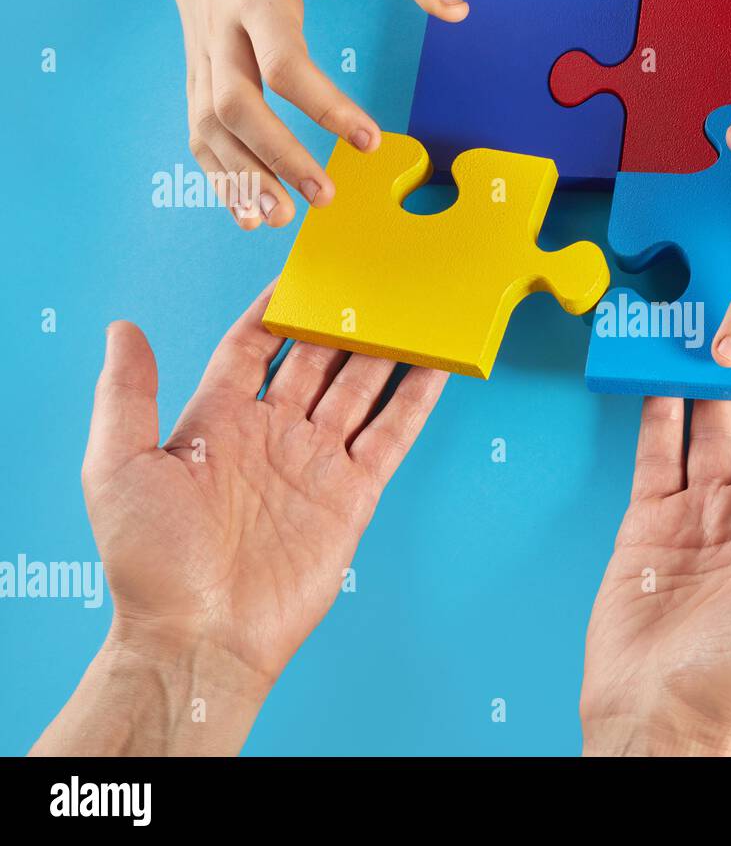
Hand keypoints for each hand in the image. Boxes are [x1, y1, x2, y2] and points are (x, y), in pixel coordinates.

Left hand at [32, 283, 445, 754]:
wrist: (202, 636)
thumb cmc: (151, 561)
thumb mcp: (118, 467)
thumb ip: (127, 394)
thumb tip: (123, 328)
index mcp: (217, 420)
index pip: (251, 346)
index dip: (274, 308)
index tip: (300, 271)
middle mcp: (272, 433)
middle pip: (315, 358)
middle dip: (340, 319)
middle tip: (371, 277)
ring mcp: (316, 461)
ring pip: (359, 387)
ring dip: (384, 349)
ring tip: (411, 306)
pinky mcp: (354, 493)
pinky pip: (390, 434)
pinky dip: (416, 399)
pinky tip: (435, 365)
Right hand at [135, 0, 467, 228]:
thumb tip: (459, 11)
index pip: (286, 64)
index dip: (327, 107)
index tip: (370, 142)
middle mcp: (222, 33)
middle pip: (237, 105)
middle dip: (280, 156)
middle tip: (325, 197)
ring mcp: (202, 59)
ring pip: (210, 127)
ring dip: (243, 178)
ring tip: (283, 217)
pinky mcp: (194, 79)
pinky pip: (198, 135)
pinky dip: (219, 178)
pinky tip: (247, 212)